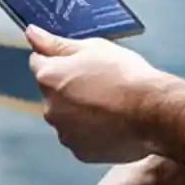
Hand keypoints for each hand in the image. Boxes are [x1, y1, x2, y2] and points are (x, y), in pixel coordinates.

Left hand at [27, 24, 168, 163]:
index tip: (78, 63)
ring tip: (110, 105)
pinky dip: (91, 131)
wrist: (152, 112)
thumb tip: (31, 33)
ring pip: (66, 117)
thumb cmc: (125, 76)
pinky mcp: (80, 151)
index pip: (38, 62)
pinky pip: (80, 137)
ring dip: (79, 111)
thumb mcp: (92, 47)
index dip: (59, 59)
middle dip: (69, 87)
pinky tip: (112, 123)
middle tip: (100, 83)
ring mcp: (64, 132)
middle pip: (52, 92)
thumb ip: (56, 43)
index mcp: (48, 77)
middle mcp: (49, 107)